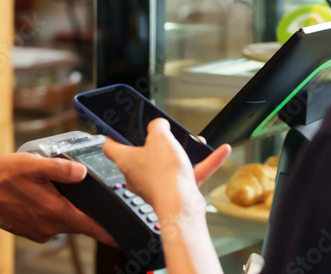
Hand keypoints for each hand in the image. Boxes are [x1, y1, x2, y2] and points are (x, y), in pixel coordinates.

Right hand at [0, 152, 116, 245]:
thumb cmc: (2, 178)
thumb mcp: (33, 165)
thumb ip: (60, 169)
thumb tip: (82, 173)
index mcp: (54, 211)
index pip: (89, 226)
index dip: (107, 232)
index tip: (122, 237)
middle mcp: (49, 225)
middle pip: (79, 224)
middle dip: (89, 217)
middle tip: (96, 205)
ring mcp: (39, 230)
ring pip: (65, 223)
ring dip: (69, 212)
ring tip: (62, 193)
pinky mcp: (31, 230)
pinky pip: (51, 223)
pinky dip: (54, 213)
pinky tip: (44, 197)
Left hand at [103, 119, 230, 215]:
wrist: (182, 205)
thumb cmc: (164, 174)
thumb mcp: (160, 136)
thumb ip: (157, 126)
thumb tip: (159, 125)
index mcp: (126, 160)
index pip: (110, 147)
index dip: (113, 137)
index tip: (118, 130)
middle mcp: (137, 175)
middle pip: (141, 155)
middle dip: (156, 143)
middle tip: (164, 134)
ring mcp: (155, 185)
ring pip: (168, 164)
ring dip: (182, 152)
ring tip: (195, 141)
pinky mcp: (173, 192)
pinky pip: (188, 174)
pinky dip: (203, 163)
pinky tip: (220, 152)